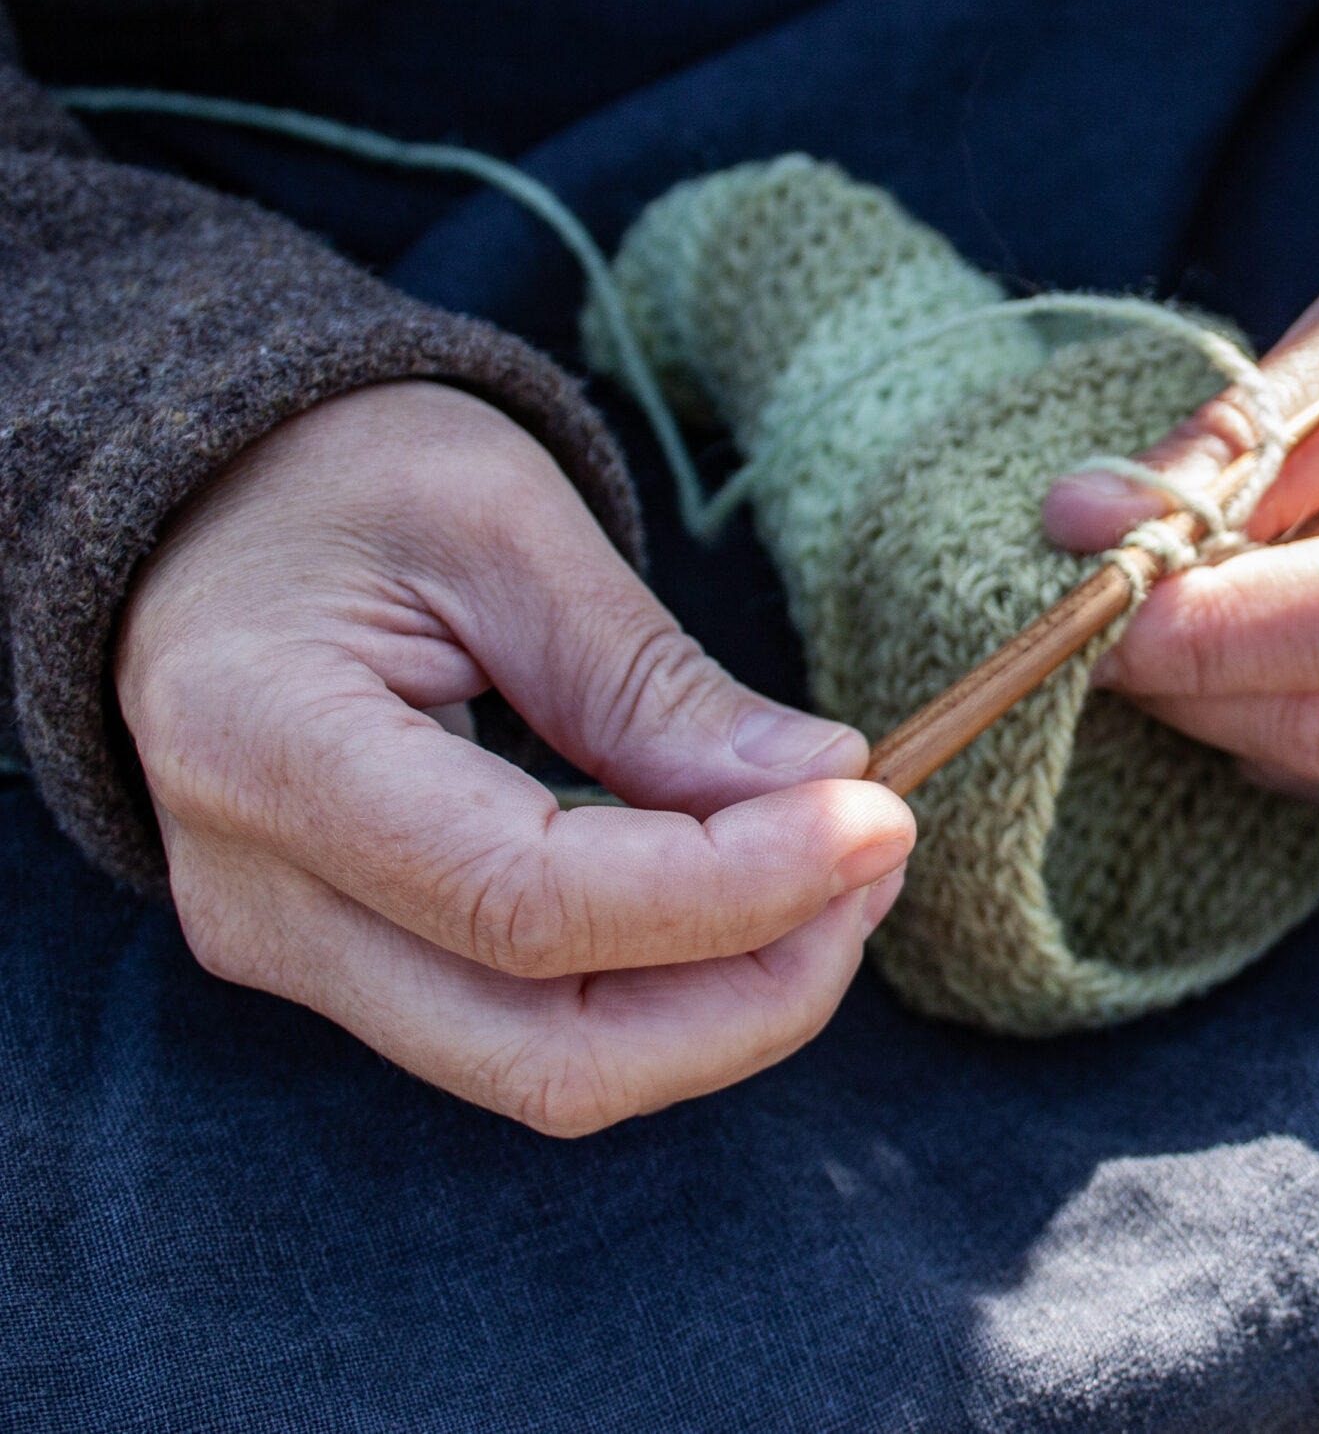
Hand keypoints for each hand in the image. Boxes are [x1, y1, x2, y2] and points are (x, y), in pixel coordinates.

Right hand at [117, 382, 912, 1134]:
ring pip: (553, 1072)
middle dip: (755, 990)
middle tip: (877, 863)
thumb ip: (649, 677)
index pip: (529, 904)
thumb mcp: (504, 523)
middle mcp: (262, 899)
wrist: (206, 517)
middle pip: (548, 1053)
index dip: (732, 887)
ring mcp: (297, 955)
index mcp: (268, 751)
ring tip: (844, 871)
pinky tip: (763, 890)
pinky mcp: (354, 970)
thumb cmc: (346, 480)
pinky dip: (675, 986)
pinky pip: (537, 1030)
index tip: (876, 816)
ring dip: (733, 1002)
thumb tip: (823, 786)